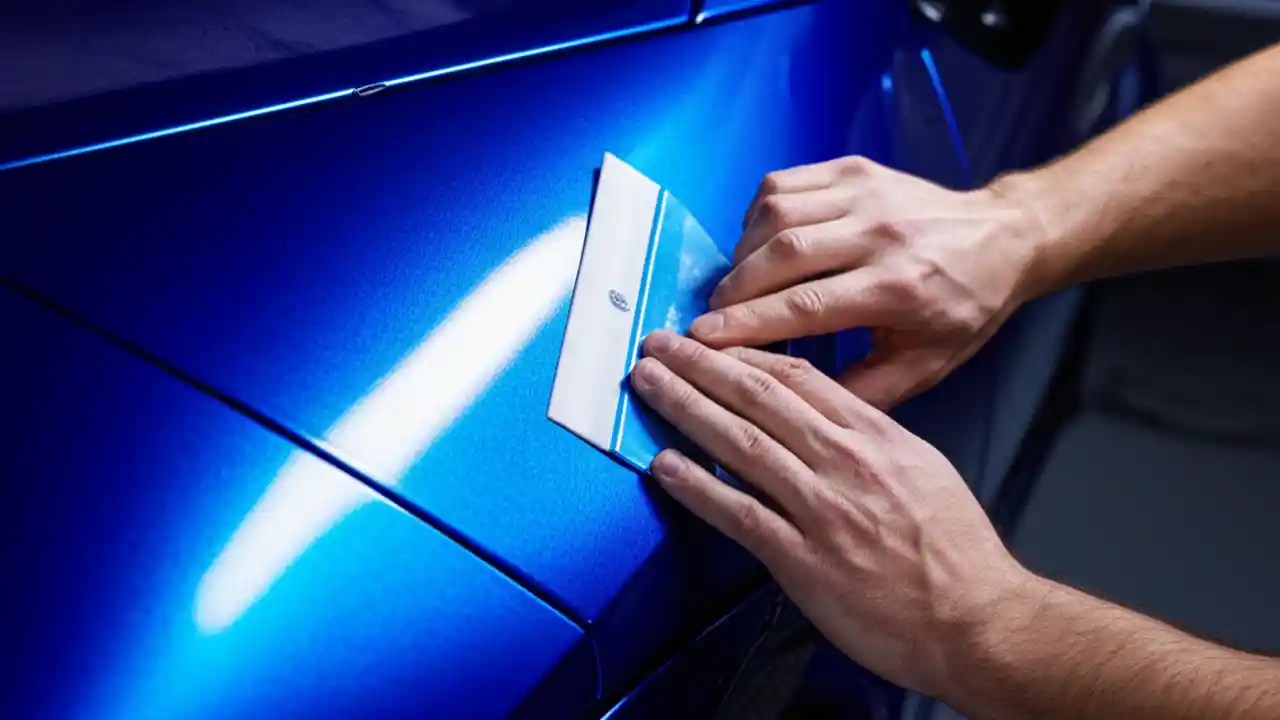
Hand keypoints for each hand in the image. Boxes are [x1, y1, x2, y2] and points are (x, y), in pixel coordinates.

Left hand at [629, 330, 1032, 698]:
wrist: (978, 621)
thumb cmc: (955, 552)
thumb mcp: (922, 469)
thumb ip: (870, 438)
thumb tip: (825, 417)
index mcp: (877, 436)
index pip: (799, 376)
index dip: (744, 353)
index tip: (710, 340)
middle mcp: (846, 463)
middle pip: (760, 397)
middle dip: (701, 365)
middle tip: (660, 345)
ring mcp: (823, 510)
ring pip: (742, 443)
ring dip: (686, 408)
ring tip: (650, 384)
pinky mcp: (804, 560)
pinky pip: (740, 514)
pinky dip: (697, 487)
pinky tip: (666, 465)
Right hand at [691, 156, 1047, 408]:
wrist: (1003, 237)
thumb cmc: (962, 309)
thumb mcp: (925, 365)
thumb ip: (862, 390)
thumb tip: (793, 408)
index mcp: (899, 287)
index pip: (805, 305)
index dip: (746, 324)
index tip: (702, 341)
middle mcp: (880, 232)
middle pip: (782, 255)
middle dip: (734, 290)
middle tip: (711, 318)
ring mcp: (866, 191)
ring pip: (776, 215)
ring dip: (743, 254)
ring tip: (737, 285)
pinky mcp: (854, 167)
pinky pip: (783, 185)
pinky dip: (756, 216)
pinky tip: (758, 245)